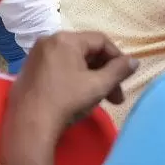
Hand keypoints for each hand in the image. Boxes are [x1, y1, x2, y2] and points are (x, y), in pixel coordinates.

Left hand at [5, 32, 136, 157]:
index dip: (117, 58)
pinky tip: (80, 97)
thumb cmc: (66, 101)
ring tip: (101, 100)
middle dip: (105, 73)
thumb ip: (119, 71)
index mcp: (66, 39)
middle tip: (116, 97)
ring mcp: (36, 55)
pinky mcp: (29, 69)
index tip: (125, 78)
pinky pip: (58, 67)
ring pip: (73, 60)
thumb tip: (134, 61)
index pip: (101, 40)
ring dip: (91, 78)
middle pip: (86, 51)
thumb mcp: (98, 86)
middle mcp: (49, 40)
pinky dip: (73, 78)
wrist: (29, 124)